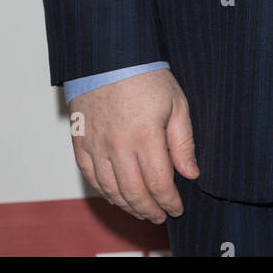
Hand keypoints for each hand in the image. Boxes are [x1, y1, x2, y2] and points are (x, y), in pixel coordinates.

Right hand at [68, 69, 198, 222]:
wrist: (109, 57)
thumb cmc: (145, 76)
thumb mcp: (176, 103)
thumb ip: (183, 142)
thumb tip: (191, 173)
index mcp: (146, 135)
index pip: (160, 183)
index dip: (170, 201)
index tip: (177, 207)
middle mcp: (118, 145)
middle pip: (135, 193)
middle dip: (150, 210)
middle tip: (161, 215)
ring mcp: (97, 146)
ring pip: (112, 191)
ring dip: (129, 206)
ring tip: (142, 210)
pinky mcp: (81, 143)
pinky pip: (92, 178)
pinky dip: (106, 193)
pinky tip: (118, 196)